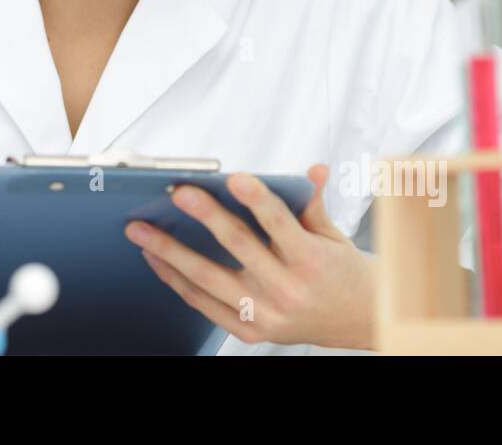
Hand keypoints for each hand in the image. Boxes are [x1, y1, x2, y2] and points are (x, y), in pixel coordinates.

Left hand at [124, 164, 376, 349]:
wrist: (360, 321)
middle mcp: (287, 290)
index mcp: (312, 260)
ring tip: (141, 231)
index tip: (234, 177)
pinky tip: (157, 260)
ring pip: (209, 280)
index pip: (280, 223)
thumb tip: (312, 170)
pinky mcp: (251, 332)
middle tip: (177, 193)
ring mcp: (266, 314)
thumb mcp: (333, 235)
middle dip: (204, 217)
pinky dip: (177, 281)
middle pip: (238, 247)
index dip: (257, 199)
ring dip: (170, 253)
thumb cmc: (342, 272)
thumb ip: (312, 203)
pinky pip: (204, 304)